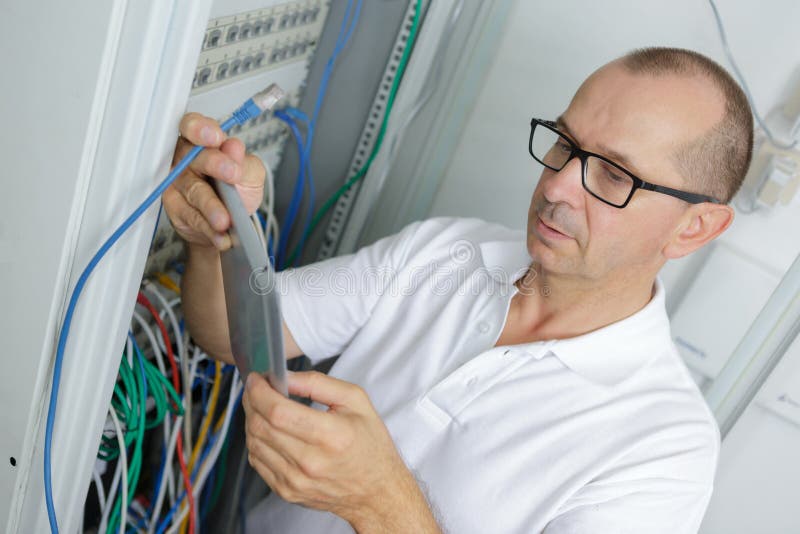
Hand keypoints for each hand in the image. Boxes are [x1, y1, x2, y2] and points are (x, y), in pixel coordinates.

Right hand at [162, 112, 265, 250]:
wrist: (230, 224)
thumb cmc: (237, 189)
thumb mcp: (251, 174)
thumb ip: (245, 162)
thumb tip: (234, 148)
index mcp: (204, 142)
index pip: (192, 126)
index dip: (200, 129)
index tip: (216, 138)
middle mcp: (186, 159)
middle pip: (192, 157)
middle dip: (214, 165)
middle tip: (232, 175)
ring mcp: (178, 184)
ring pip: (192, 191)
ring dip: (211, 206)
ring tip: (226, 219)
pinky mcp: (176, 208)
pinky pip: (191, 217)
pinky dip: (209, 228)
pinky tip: (221, 234)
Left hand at [243, 371, 439, 531]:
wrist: (377, 491)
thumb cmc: (370, 444)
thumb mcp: (355, 400)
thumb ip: (318, 383)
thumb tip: (284, 377)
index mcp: (330, 435)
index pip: (278, 411)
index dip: (259, 391)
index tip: (256, 378)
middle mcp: (310, 462)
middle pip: (261, 426)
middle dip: (251, 400)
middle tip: (256, 388)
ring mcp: (295, 481)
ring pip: (254, 443)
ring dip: (251, 419)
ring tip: (260, 406)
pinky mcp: (286, 492)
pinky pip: (257, 462)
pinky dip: (256, 441)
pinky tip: (267, 430)